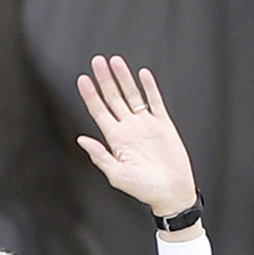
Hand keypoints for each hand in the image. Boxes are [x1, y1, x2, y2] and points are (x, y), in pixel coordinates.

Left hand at [73, 53, 198, 220]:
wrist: (171, 193)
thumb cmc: (144, 189)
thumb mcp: (117, 175)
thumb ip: (100, 156)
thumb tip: (81, 140)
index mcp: (115, 139)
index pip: (99, 111)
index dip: (90, 95)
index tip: (83, 79)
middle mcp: (128, 128)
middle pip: (113, 97)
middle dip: (104, 79)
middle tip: (97, 61)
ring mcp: (145, 124)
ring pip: (132, 95)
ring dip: (124, 78)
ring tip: (115, 61)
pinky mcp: (163, 124)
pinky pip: (155, 101)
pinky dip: (149, 88)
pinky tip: (142, 74)